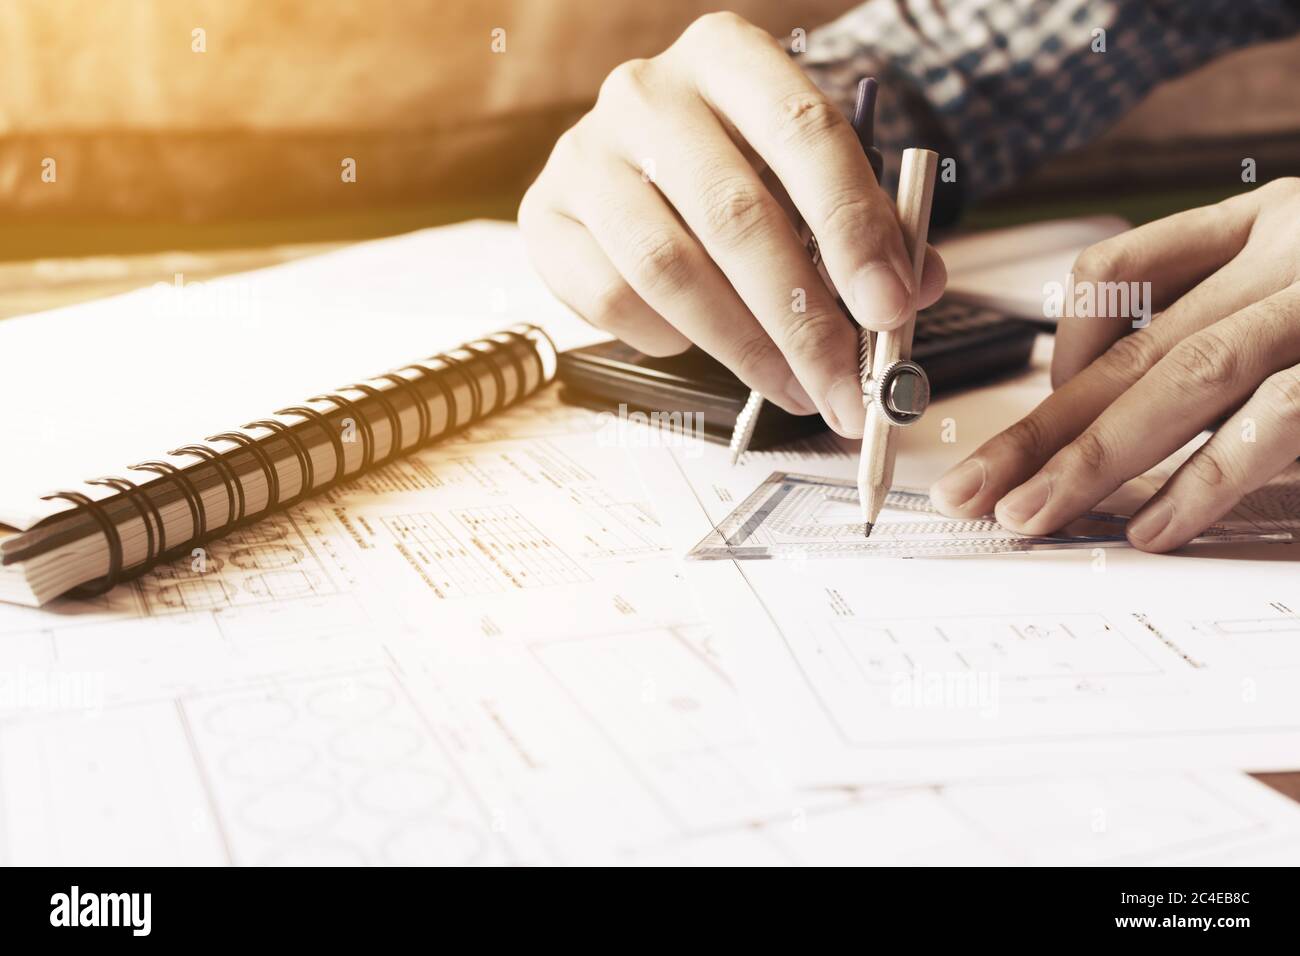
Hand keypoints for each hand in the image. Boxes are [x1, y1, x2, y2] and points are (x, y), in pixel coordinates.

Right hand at [518, 12, 944, 436]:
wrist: (629, 157)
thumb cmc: (732, 167)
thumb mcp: (806, 176)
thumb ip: (867, 226)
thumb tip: (913, 292)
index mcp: (729, 57)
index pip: (806, 136)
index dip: (855, 230)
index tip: (889, 309)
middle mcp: (649, 93)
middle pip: (736, 217)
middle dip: (802, 320)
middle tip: (844, 386)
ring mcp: (586, 154)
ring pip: (670, 268)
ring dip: (742, 347)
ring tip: (791, 388)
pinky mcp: (545, 214)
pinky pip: (611, 297)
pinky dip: (667, 335)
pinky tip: (696, 339)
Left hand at [930, 177, 1299, 550]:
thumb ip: (1217, 314)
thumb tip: (1097, 389)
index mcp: (1254, 224)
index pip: (1112, 274)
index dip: (1061, 350)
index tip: (1040, 416)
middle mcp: (1282, 252)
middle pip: (1126, 350)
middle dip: (1034, 433)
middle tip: (965, 493)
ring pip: (1178, 381)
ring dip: (1090, 460)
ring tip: (1025, 517)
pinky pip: (1268, 424)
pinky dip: (1201, 480)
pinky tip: (1148, 528)